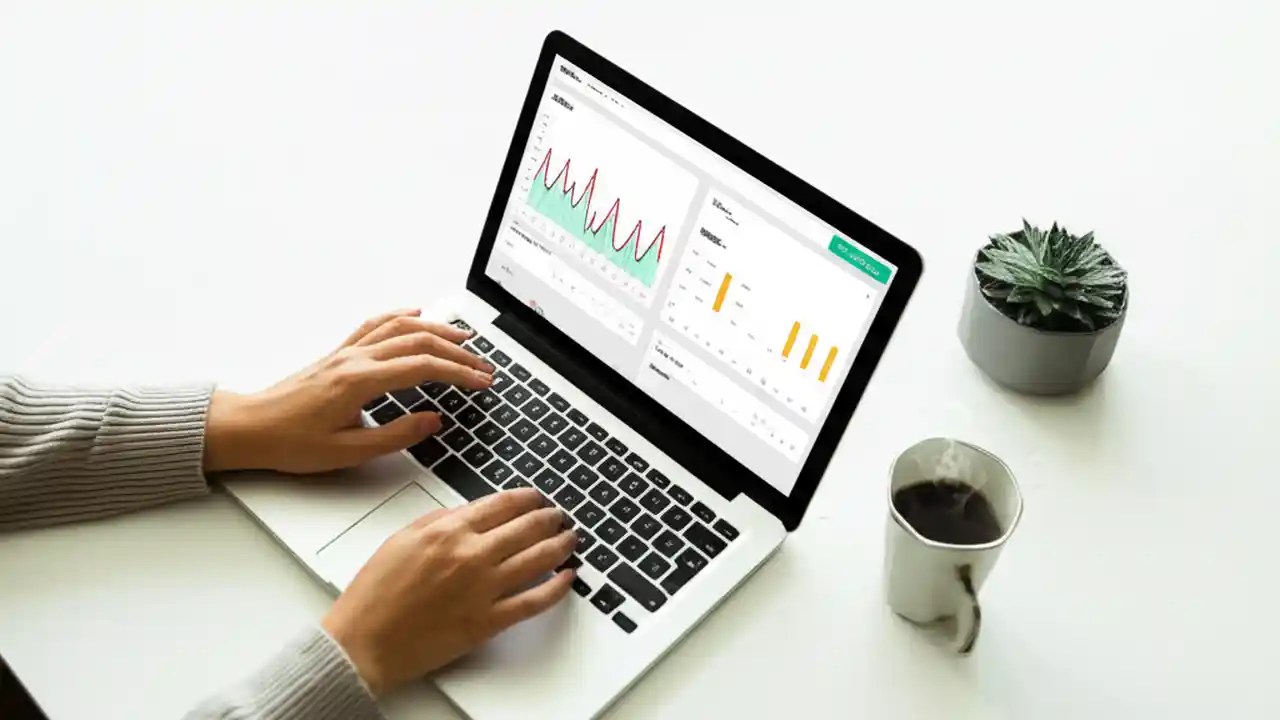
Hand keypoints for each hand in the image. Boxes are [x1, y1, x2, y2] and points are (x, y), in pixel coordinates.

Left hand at [204, 308, 493, 472]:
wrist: (250, 428)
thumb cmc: (291, 443)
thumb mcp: (348, 452)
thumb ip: (395, 436)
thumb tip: (433, 421)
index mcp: (360, 382)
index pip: (423, 368)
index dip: (458, 373)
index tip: (482, 382)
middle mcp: (355, 359)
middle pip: (418, 342)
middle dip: (457, 351)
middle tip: (483, 365)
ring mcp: (346, 352)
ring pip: (400, 328)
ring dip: (436, 329)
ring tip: (463, 337)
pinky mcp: (339, 354)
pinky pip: (375, 325)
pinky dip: (400, 317)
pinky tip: (415, 314)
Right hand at [321, 488, 576, 694]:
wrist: (364, 643)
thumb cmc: (374, 595)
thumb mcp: (400, 540)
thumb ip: (436, 520)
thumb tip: (467, 513)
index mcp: (448, 531)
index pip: (501, 504)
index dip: (526, 498)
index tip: (537, 497)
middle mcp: (471, 555)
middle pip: (526, 527)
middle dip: (550, 518)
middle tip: (560, 515)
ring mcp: (483, 588)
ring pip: (538, 559)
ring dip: (561, 545)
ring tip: (571, 538)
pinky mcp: (489, 621)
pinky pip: (534, 601)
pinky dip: (556, 588)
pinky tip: (567, 578)